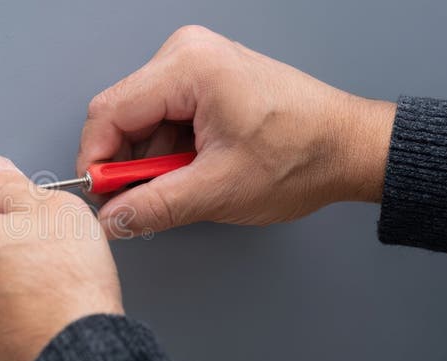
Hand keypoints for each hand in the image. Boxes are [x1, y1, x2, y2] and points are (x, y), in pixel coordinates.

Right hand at [78, 25, 396, 237]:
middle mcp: (187, 54)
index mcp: (188, 67)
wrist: (350, 148)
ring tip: (186, 184)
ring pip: (140, 120)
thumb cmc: (304, 155)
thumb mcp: (218, 191)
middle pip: (121, 115)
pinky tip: (194, 169)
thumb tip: (112, 219)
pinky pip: (162, 117)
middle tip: (144, 199)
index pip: (109, 113)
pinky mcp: (204, 80)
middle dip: (128, 163)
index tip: (99, 197)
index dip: (96, 160)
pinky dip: (168, 150)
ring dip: (151, 160)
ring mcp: (196, 64)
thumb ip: (154, 206)